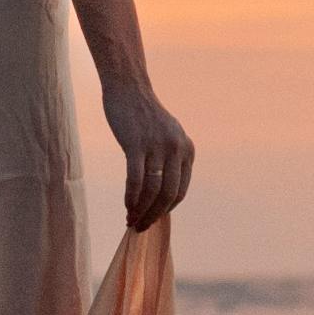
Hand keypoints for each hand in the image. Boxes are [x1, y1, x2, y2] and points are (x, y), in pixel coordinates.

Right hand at [105, 79, 194, 230]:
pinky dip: (131, 196)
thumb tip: (158, 196)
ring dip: (141, 210)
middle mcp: (176, 148)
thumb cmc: (144, 117)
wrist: (129, 88)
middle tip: (140, 226)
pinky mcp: (136, 143)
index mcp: (187, 149)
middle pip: (168, 194)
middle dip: (154, 215)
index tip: (152, 219)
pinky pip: (135, 179)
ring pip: (152, 190)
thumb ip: (168, 161)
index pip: (180, 190)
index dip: (165, 209)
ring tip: (131, 219)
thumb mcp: (166, 138)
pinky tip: (126, 205)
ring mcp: (157, 146)